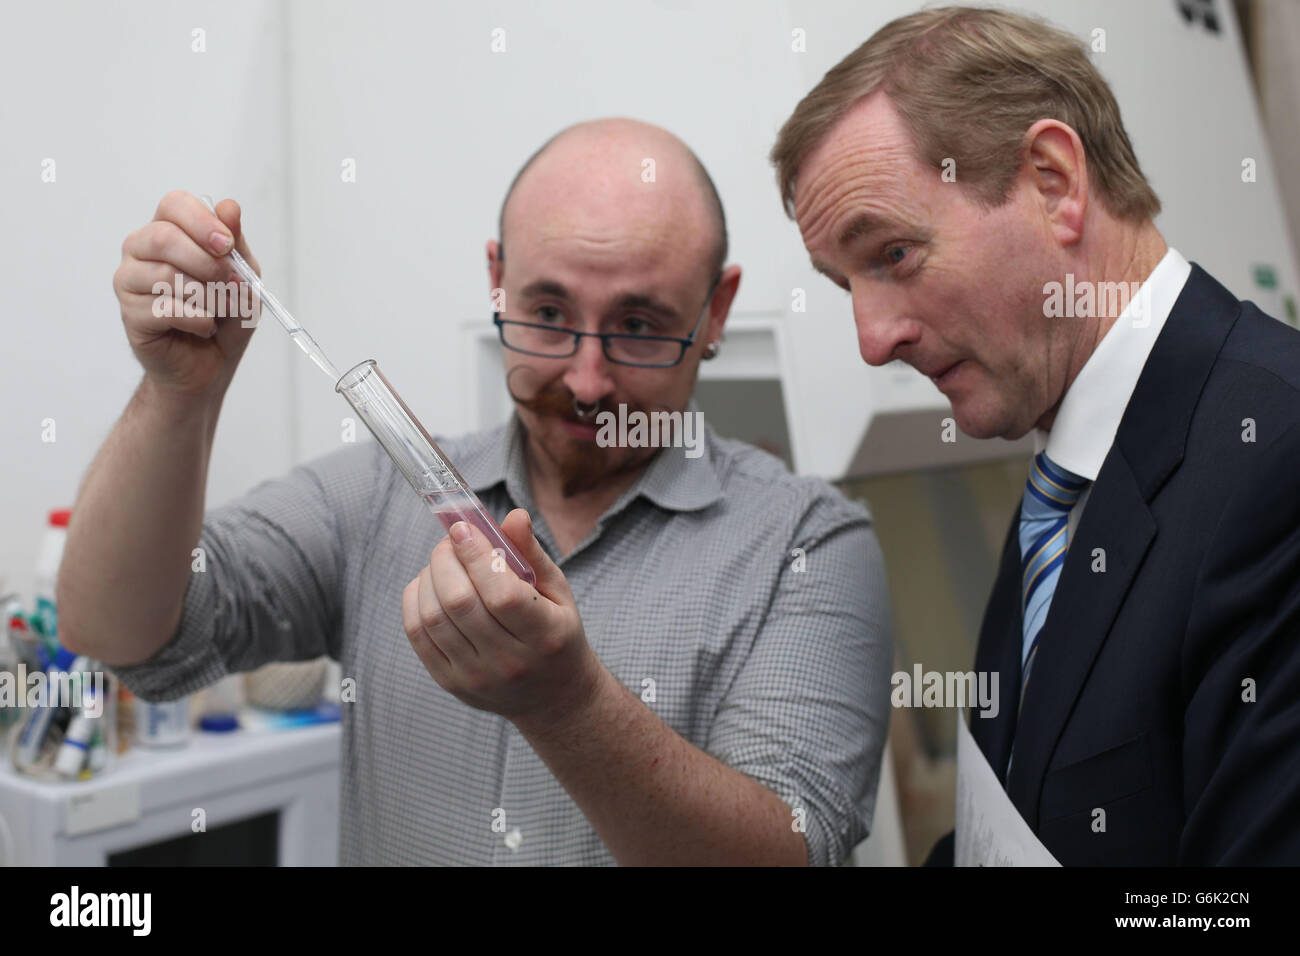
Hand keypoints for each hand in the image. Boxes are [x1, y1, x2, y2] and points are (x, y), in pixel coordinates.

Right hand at [112, 190, 261, 395]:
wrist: (210, 364)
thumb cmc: (226, 314)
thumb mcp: (244, 276)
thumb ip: (236, 243)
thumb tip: (229, 207)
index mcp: (169, 229)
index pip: (174, 204)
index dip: (202, 222)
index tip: (227, 246)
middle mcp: (141, 249)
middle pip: (163, 237)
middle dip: (207, 263)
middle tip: (229, 283)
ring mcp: (129, 280)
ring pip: (164, 275)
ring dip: (207, 297)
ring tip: (219, 310)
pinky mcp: (129, 313)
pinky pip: (165, 309)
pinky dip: (198, 320)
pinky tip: (204, 327)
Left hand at [401, 508, 603, 725]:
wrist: (552, 697)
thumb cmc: (556, 633)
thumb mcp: (558, 593)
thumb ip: (532, 554)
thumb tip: (513, 516)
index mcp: (545, 636)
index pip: (502, 594)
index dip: (476, 555)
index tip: (464, 528)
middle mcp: (509, 662)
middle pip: (460, 602)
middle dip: (446, 559)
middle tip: (452, 541)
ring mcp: (475, 676)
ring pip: (433, 616)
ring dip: (429, 576)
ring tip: (443, 562)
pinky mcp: (449, 682)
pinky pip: (417, 634)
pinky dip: (415, 599)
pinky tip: (429, 584)